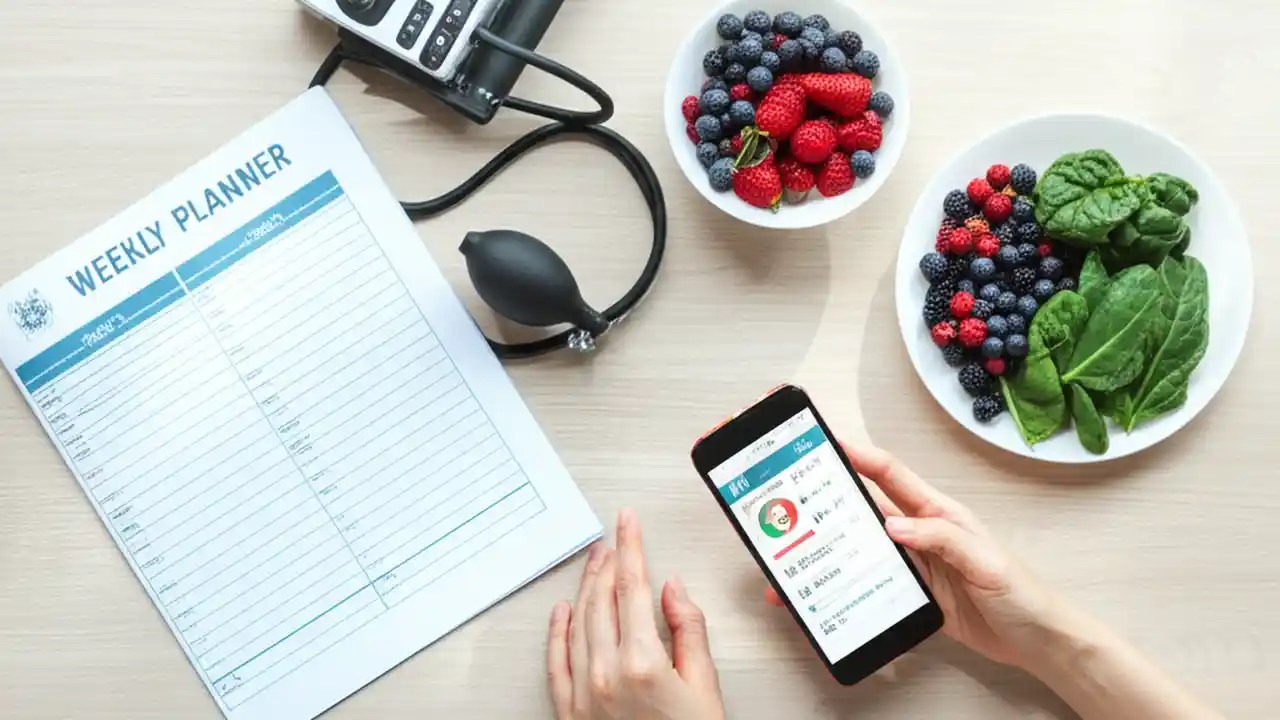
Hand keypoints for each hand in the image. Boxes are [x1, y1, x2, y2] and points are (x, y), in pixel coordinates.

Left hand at [548, 509, 724, 719]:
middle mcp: (605, 673)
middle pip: (602, 600)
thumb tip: (672, 589)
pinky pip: (556, 662)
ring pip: (578, 623)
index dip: (631, 548)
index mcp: (642, 662)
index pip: (633, 587)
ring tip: (595, 564)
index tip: (627, 522)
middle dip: (608, 563)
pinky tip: (562, 611)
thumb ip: (689, 632)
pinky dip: (558, 631)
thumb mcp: (707, 688)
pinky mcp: (570, 713)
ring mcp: (583, 694)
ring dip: (586, 588)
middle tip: (614, 537)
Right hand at [764, 444, 1066, 671]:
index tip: (828, 441)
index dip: (859, 454)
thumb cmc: (1021, 594)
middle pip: (866, 506)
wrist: (1037, 641)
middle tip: (794, 491)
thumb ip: (942, 538)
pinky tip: (828, 586)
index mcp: (939, 513)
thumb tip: (892, 524)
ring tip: (798, 547)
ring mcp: (914, 561)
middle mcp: (920, 532)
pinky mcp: (911, 591)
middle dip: (831, 495)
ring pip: (863, 544)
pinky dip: (847, 579)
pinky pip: (872, 578)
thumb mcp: (985, 561)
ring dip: (833, 543)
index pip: (891, 475)